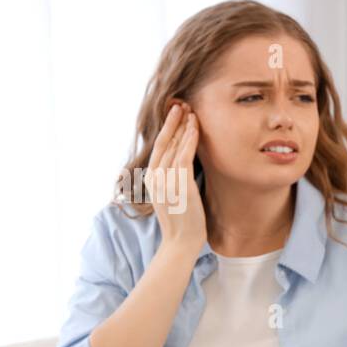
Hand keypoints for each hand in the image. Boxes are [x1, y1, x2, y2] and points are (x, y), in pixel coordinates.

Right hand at [145, 100, 206, 255]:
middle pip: (164, 142)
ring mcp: (165, 180)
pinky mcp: (178, 184)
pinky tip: (195, 127)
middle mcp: (155, 176)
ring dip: (183, 126)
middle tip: (181, 104)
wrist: (181, 242)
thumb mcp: (172, 196)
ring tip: (190, 110)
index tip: (175, 115)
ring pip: (174, 145)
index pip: (159, 148)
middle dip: (173, 122)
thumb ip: (173, 179)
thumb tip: (183, 165)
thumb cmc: (182, 222)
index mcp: (151, 179)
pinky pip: (184, 155)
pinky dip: (189, 139)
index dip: (167, 129)